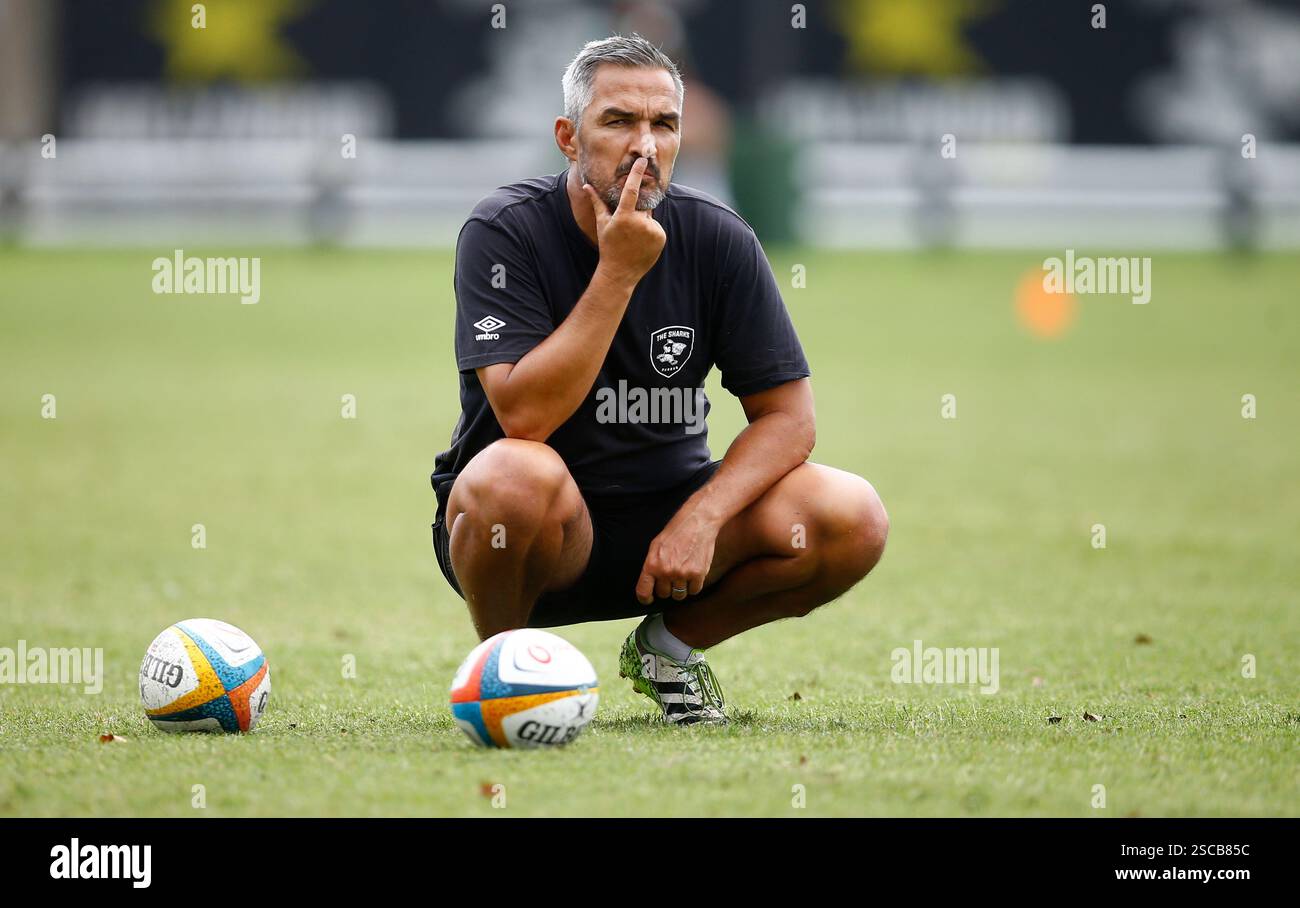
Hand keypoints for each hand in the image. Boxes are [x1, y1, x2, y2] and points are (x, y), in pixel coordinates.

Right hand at [582, 157, 665, 286]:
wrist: (620, 272)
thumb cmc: (608, 246)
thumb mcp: (602, 224)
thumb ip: (597, 203)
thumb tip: (587, 186)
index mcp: (624, 217)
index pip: (631, 190)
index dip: (636, 173)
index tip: (641, 160)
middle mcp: (640, 222)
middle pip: (642, 206)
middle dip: (636, 212)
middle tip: (628, 228)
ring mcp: (652, 230)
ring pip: (650, 217)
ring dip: (643, 223)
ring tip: (633, 239)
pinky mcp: (661, 237)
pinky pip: (657, 228)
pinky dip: (651, 232)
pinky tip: (642, 244)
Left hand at [636, 505, 719, 604]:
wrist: (697, 523)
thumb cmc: (676, 532)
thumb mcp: (656, 546)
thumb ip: (652, 565)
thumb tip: (649, 582)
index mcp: (652, 564)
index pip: (644, 591)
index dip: (645, 599)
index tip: (649, 599)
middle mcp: (666, 571)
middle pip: (664, 594)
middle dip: (667, 588)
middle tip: (672, 576)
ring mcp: (682, 574)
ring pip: (679, 595)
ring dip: (681, 589)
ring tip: (683, 575)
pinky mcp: (698, 574)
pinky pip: (694, 591)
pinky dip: (694, 585)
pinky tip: (693, 573)